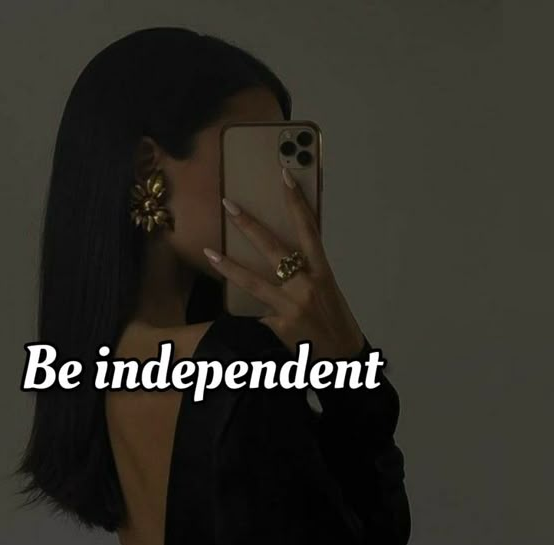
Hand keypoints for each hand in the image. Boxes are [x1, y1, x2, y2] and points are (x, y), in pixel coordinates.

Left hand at [203, 167, 365, 360]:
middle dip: (249, 225)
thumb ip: (306, 274)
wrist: (343, 359)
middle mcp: (307, 285)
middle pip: (273, 248)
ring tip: (209, 252)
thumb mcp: (327, 291)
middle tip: (228, 205)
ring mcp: (291, 306)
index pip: (309, 229)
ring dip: (228, 266)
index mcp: (323, 273)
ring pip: (253, 281)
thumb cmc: (336, 323)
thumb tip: (281, 260)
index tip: (285, 176)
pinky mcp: (279, 326)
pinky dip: (247, 316)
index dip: (297, 202)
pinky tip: (232, 320)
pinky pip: (255, 316)